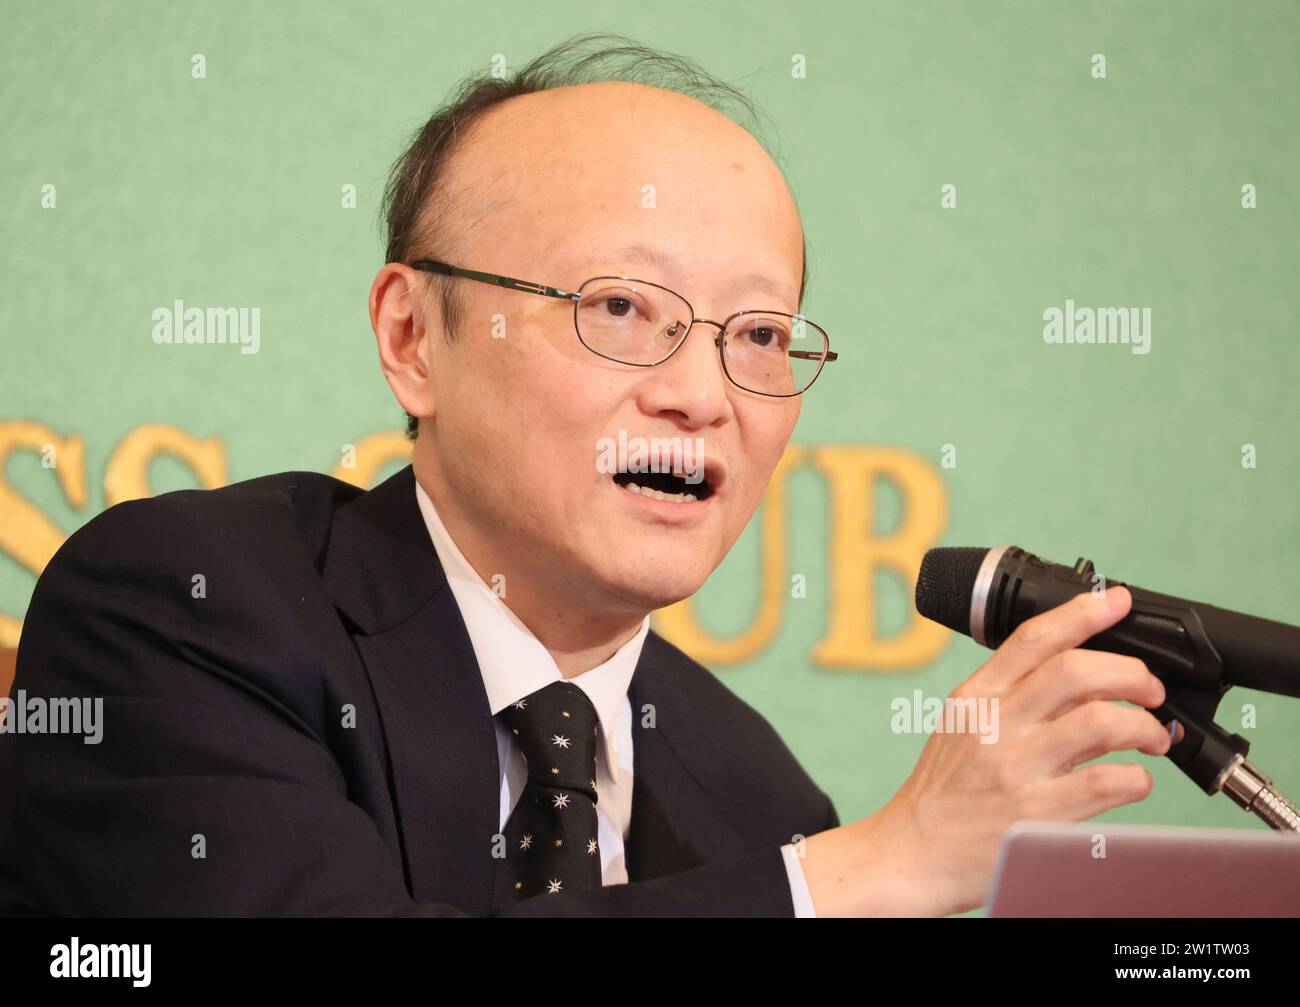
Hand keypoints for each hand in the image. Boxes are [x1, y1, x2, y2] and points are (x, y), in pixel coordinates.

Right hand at [870, 585, 1170, 914]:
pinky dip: (1137, 778)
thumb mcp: (963, 724)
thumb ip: (1012, 694)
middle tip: (1149, 689)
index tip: (1116, 601)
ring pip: (1100, 722)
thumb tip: (1085, 671)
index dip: (1082, 613)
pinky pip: (1107, 783)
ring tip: (1151, 736)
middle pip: (1076, 671)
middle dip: (1131, 673)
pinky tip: (1133, 780)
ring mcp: (1017, 770)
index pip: (1032, 638)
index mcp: (976, 697)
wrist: (916, 851)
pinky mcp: (1040, 815)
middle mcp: (996, 726)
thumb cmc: (945, 789)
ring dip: (1143, 725)